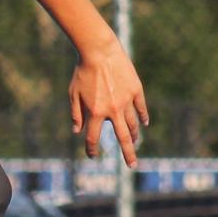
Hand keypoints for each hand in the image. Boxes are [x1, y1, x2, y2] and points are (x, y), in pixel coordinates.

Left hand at [69, 44, 148, 165]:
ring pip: (133, 124)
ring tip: (135, 142)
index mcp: (95, 113)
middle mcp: (112, 110)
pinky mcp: (136, 90)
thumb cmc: (82, 72)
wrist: (99, 51)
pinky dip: (143, 117)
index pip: (93, 138)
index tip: (93, 156)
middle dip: (128, 154)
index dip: (92, 150)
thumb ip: (76, 114)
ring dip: (134, 135)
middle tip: (132, 166)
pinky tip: (144, 124)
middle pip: (123, 138)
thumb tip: (77, 132)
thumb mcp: (73, 94)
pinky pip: (141, 108)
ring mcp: (126, 101)